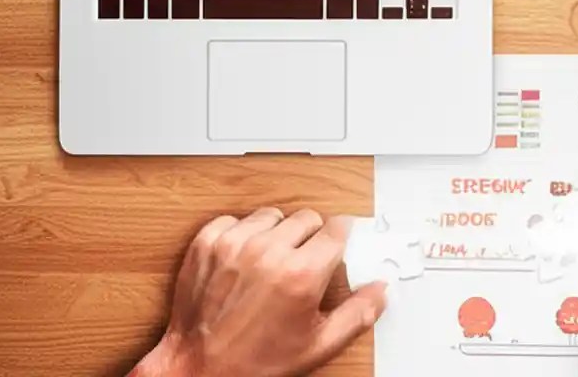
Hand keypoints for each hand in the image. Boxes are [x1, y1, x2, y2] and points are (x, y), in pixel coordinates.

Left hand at [132, 207, 387, 376]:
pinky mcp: (208, 243)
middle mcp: (269, 253)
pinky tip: (244, 259)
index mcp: (301, 275)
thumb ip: (357, 314)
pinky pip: (235, 220)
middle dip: (311, 236)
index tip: (339, 240)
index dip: (342, 235)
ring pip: (272, 215)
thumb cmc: (253, 362)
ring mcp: (235, 244)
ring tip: (272, 261)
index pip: (337, 228)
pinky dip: (242, 235)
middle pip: (307, 218)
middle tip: (304, 261)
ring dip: (277, 232)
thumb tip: (379, 291)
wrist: (199, 367)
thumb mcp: (317, 346)